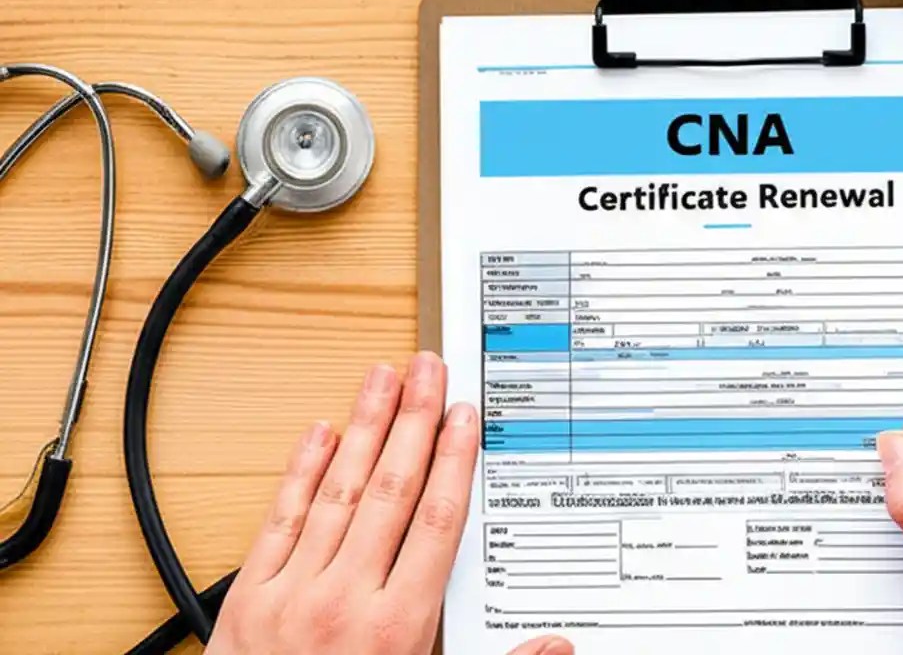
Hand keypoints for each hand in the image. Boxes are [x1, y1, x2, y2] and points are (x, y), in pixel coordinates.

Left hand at [207, 351, 571, 654]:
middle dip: (412, 421)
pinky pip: (279, 521)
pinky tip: (319, 433)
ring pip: (337, 491)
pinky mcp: (248, 599)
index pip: (436, 521)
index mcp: (398, 627)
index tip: (462, 417)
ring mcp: (292, 593)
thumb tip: (558, 647)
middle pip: (390, 490)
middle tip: (426, 370)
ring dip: (361, 428)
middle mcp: (346, 599)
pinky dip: (300, 473)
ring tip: (380, 379)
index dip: (453, 460)